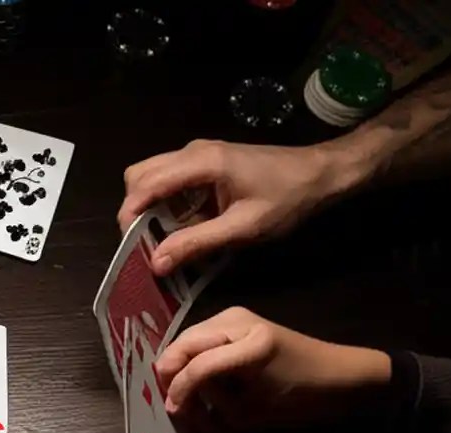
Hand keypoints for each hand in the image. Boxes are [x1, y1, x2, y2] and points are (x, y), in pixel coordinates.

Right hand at [117, 140, 362, 274]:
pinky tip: (185, 226)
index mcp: (201, 162)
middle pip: (140, 175)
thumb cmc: (287, 199)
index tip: (131, 246)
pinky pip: (171, 180)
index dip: (129, 215)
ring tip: (166, 238)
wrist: (321, 173)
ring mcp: (198, 154)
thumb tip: (156, 262)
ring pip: (152, 176)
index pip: (145, 184)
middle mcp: (192, 152)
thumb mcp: (243, 228)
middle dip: (135, 210)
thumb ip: (198, 243)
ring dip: (151, 207)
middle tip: (145, 243)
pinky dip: (167, 203)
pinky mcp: (205, 162)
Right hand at [155, 307, 390, 431]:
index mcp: (251, 345)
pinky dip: (193, 363)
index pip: (197, 366)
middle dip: (172, 377)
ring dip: (181, 370)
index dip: (179, 392)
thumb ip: (213, 414)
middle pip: (181, 345)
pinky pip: (198, 341)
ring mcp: (233, 316)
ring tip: (190, 401)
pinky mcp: (233, 320)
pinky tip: (200, 387)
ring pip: (185, 342)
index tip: (173, 414)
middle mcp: (236, 321)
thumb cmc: (302, 397)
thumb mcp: (254, 413)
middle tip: (176, 407)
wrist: (338, 374)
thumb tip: (178, 419)